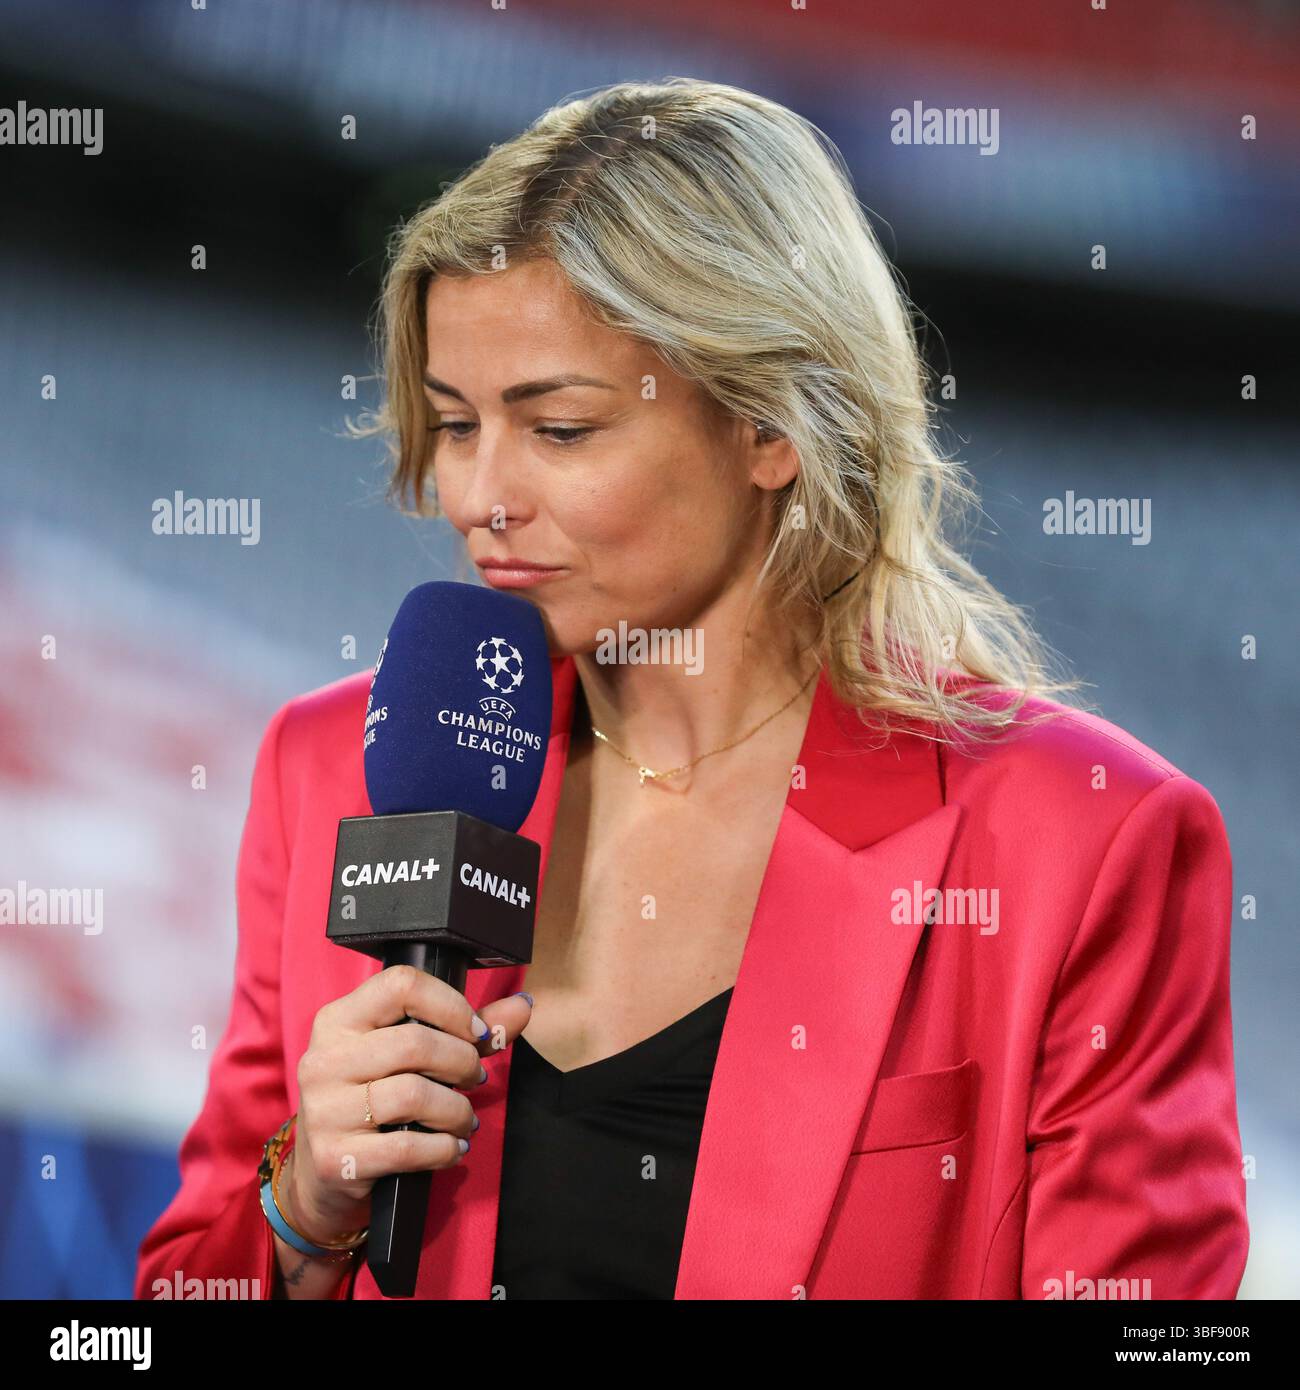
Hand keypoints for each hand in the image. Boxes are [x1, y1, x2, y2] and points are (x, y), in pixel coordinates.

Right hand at [284, 965, 532, 1244]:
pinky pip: (407, 1147)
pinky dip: (443, 1148)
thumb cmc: (373, 1098)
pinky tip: (450, 1148)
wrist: (321, 1173)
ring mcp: (325, 1110)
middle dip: (463, 1063)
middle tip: (474, 1079)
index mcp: (339, 1020)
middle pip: (415, 1043)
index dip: (451, 1006)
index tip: (475, 1031)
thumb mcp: (407, 1056)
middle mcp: (324, 1059)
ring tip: (464, 1118)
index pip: (401, 985)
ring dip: (457, 1110)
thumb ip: (465, 1029)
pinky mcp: (334, 1159)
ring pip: (414, 1095)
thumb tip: (521, 1007)